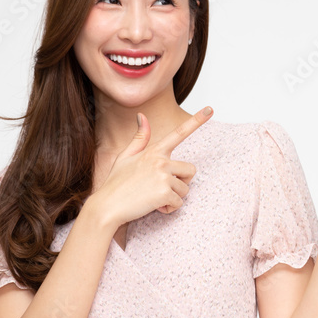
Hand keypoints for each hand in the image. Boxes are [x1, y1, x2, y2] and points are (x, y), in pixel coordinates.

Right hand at [89, 106, 212, 223]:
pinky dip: (168, 208)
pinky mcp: (165, 192)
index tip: (210, 109)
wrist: (107, 206)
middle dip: (181, 182)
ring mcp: (163, 176)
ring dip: (173, 197)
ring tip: (154, 198)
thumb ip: (139, 138)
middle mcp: (161, 161)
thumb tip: (142, 115)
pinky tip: (153, 206)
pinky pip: (178, 203)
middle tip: (163, 188)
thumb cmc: (116, 183)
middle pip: (190, 170)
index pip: (179, 133)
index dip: (196, 121)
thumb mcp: (125, 157)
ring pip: (185, 189)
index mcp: (154, 151)